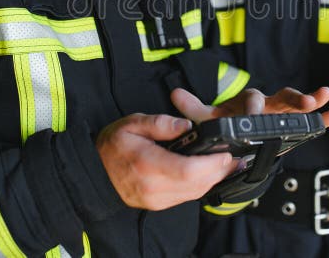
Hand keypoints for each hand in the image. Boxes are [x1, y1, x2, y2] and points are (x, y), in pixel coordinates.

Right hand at [96, 113, 239, 209]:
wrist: (94, 171)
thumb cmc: (112, 145)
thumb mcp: (132, 123)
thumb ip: (160, 123)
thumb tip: (186, 124)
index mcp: (147, 165)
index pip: (188, 170)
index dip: (212, 163)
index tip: (226, 152)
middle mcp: (153, 188)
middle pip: (197, 184)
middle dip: (220, 171)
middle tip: (235, 156)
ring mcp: (156, 200)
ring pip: (195, 193)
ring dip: (215, 179)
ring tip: (229, 163)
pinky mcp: (159, 204)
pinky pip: (187, 196)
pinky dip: (202, 184)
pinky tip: (211, 172)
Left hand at [170, 86, 328, 126]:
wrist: (234, 128)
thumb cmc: (225, 121)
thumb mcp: (208, 117)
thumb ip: (193, 108)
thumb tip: (175, 95)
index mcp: (248, 101)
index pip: (253, 101)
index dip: (255, 108)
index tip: (255, 116)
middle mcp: (267, 104)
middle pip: (282, 96)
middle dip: (294, 98)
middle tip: (306, 101)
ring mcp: (282, 112)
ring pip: (298, 104)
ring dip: (311, 100)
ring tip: (325, 98)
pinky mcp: (292, 122)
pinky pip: (310, 118)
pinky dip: (323, 116)